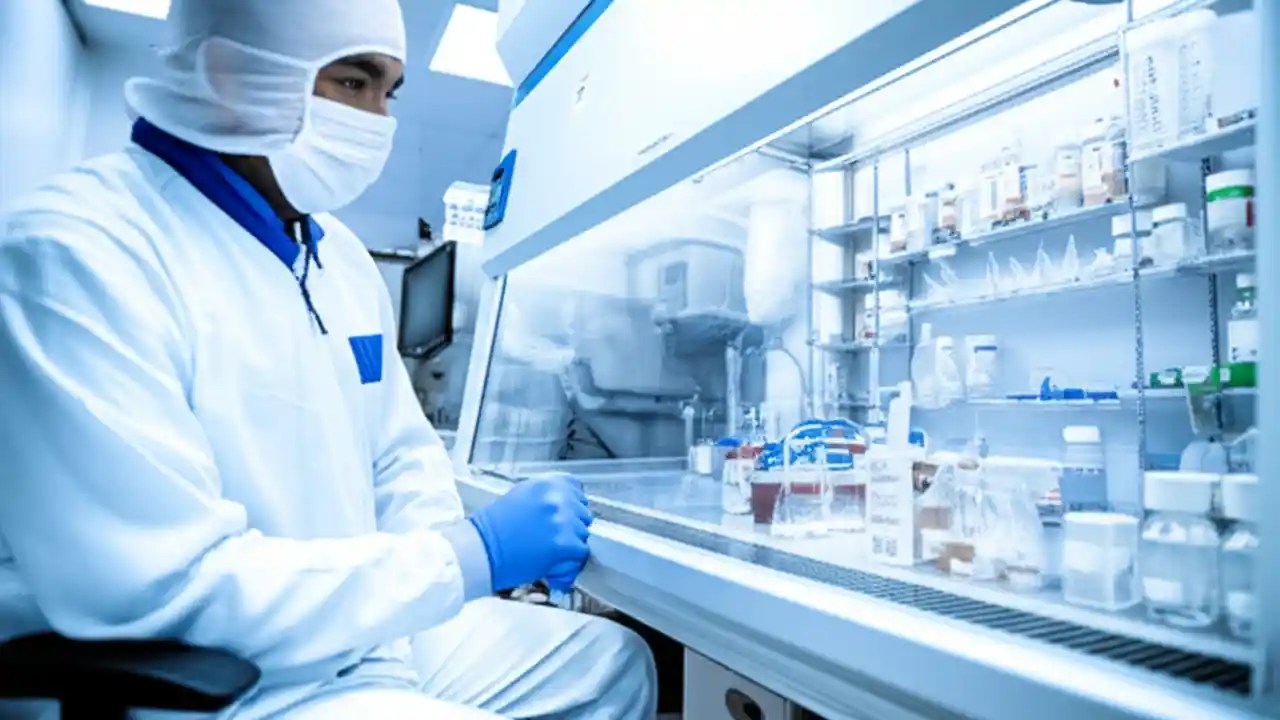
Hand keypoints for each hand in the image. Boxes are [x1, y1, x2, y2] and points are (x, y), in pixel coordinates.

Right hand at [468, 474, 592, 591]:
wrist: (480, 549)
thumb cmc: (492, 529)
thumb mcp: (520, 498)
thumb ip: (545, 499)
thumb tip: (564, 509)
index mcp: (546, 484)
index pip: (575, 488)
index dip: (572, 505)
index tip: (566, 516)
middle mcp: (557, 499)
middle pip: (582, 513)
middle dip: (571, 528)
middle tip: (552, 541)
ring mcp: (563, 520)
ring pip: (582, 535)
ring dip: (570, 546)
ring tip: (549, 555)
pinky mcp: (564, 544)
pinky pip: (580, 553)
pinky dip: (569, 563)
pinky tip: (552, 567)